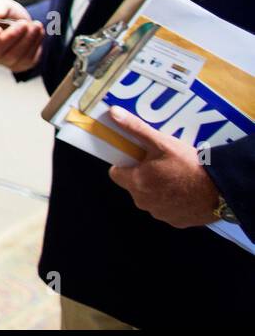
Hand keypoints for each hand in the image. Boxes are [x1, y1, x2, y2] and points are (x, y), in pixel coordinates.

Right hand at [0, 0, 43, 71]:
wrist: (26, 24)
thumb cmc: (9, 14)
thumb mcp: (4, 4)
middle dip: (11, 36)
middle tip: (23, 23)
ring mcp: (3, 61)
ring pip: (12, 56)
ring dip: (26, 40)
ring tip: (36, 25)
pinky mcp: (19, 65)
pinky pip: (26, 59)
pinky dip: (34, 44)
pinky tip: (38, 33)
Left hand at [106, 106, 220, 227]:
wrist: (221, 189)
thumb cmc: (190, 165)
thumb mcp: (161, 142)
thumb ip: (135, 128)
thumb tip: (114, 113)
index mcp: (136, 182)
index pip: (115, 173)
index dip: (125, 164)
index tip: (136, 158)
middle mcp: (144, 201)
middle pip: (133, 185)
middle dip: (143, 175)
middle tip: (161, 164)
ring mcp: (160, 213)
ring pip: (150, 198)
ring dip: (157, 189)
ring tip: (175, 176)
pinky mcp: (176, 221)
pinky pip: (167, 209)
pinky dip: (172, 201)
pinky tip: (185, 191)